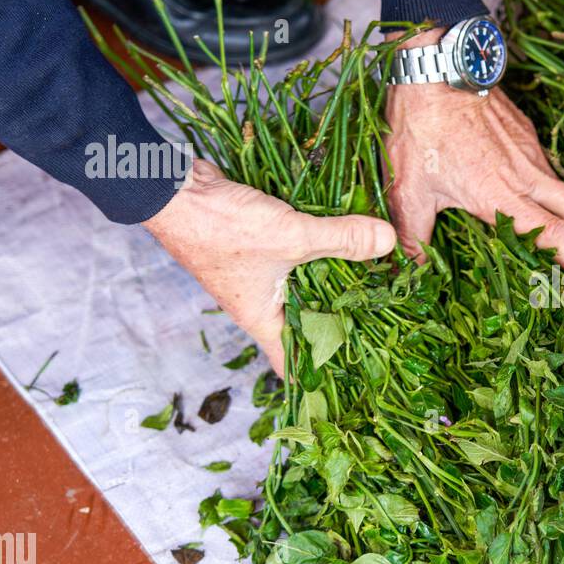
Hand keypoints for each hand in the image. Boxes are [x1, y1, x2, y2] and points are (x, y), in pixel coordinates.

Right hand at [143, 160, 395, 375]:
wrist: (174, 188)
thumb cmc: (223, 228)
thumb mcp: (291, 236)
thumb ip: (342, 239)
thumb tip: (390, 242)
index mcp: (263, 319)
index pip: (294, 363)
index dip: (323, 374)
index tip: (361, 371)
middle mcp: (261, 303)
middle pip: (308, 322)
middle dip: (343, 320)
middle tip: (387, 318)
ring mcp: (259, 275)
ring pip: (305, 286)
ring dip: (335, 281)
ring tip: (379, 280)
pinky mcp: (260, 246)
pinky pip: (298, 257)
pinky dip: (320, 252)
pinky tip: (351, 242)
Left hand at [384, 30, 563, 274]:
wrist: (433, 65)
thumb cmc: (417, 128)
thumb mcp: (406, 190)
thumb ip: (413, 237)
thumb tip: (410, 272)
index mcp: (502, 195)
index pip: (558, 237)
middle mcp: (527, 176)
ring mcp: (531, 152)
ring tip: (562, 245)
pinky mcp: (527, 134)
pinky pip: (549, 171)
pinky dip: (551, 195)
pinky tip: (528, 202)